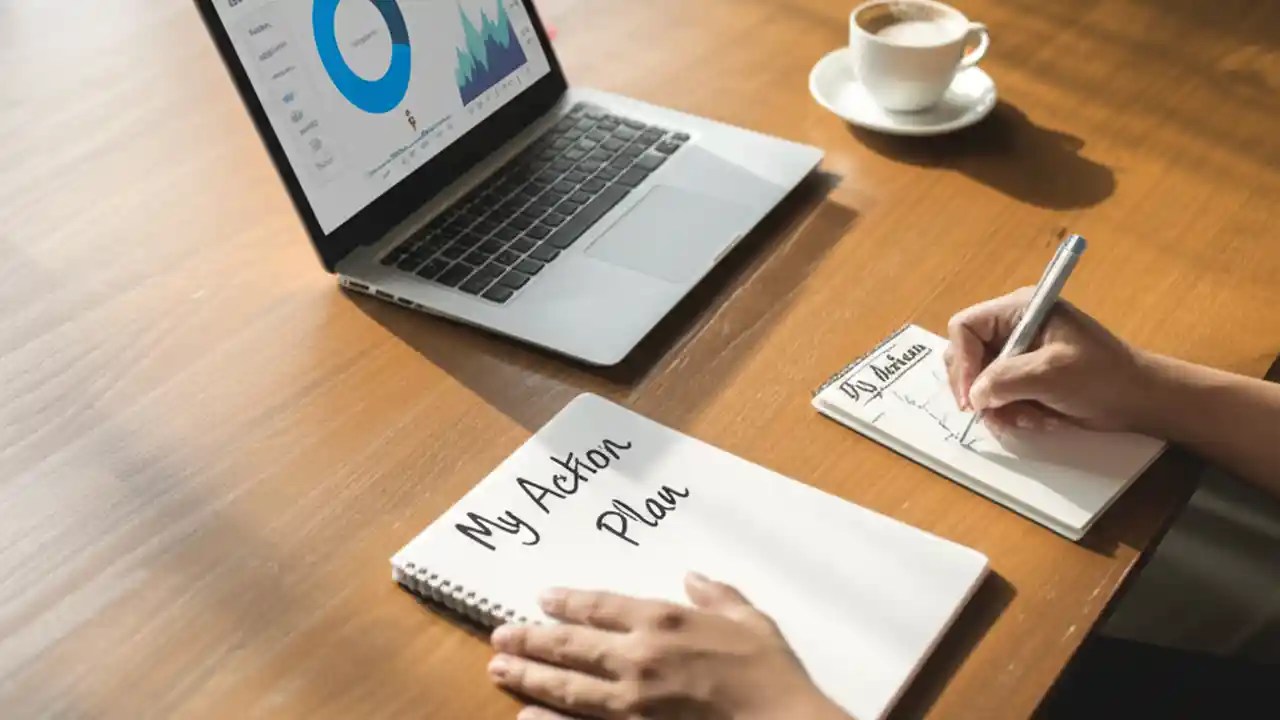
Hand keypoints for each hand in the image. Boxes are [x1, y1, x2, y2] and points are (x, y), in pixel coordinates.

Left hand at [487, 572, 850, 719]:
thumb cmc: (771, 674)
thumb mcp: (750, 621)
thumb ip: (717, 595)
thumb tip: (694, 576)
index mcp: (663, 622)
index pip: (600, 607)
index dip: (567, 602)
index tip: (543, 598)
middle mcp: (638, 658)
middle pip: (570, 646)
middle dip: (531, 638)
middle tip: (500, 633)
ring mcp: (632, 703)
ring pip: (567, 687)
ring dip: (529, 675)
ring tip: (499, 667)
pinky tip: (526, 716)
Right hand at [943, 288, 1153, 432]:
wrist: (1138, 400)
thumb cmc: (1102, 376)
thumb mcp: (1052, 373)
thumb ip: (1006, 379)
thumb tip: (974, 395)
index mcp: (1019, 309)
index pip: (965, 327)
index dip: (963, 361)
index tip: (972, 397)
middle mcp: (1013, 327)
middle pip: (967, 355)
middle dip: (979, 389)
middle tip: (994, 414)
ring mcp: (1018, 354)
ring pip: (980, 382)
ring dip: (999, 406)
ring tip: (1029, 418)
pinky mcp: (1025, 377)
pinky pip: (999, 397)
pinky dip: (1012, 413)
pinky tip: (1039, 418)